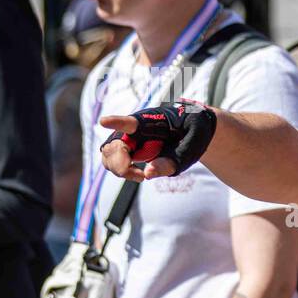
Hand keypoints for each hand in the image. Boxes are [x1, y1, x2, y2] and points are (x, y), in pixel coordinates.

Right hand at [99, 103, 217, 180]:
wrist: (191, 128)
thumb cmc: (193, 131)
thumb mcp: (193, 144)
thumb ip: (173, 159)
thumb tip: (148, 174)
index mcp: (150, 121)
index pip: (131, 121)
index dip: (116, 122)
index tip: (104, 121)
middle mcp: (132, 129)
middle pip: (113, 145)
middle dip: (118, 163)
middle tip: (140, 176)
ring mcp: (127, 139)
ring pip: (108, 155)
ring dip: (120, 169)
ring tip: (142, 176)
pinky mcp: (126, 149)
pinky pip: (113, 162)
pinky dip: (123, 172)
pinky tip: (140, 174)